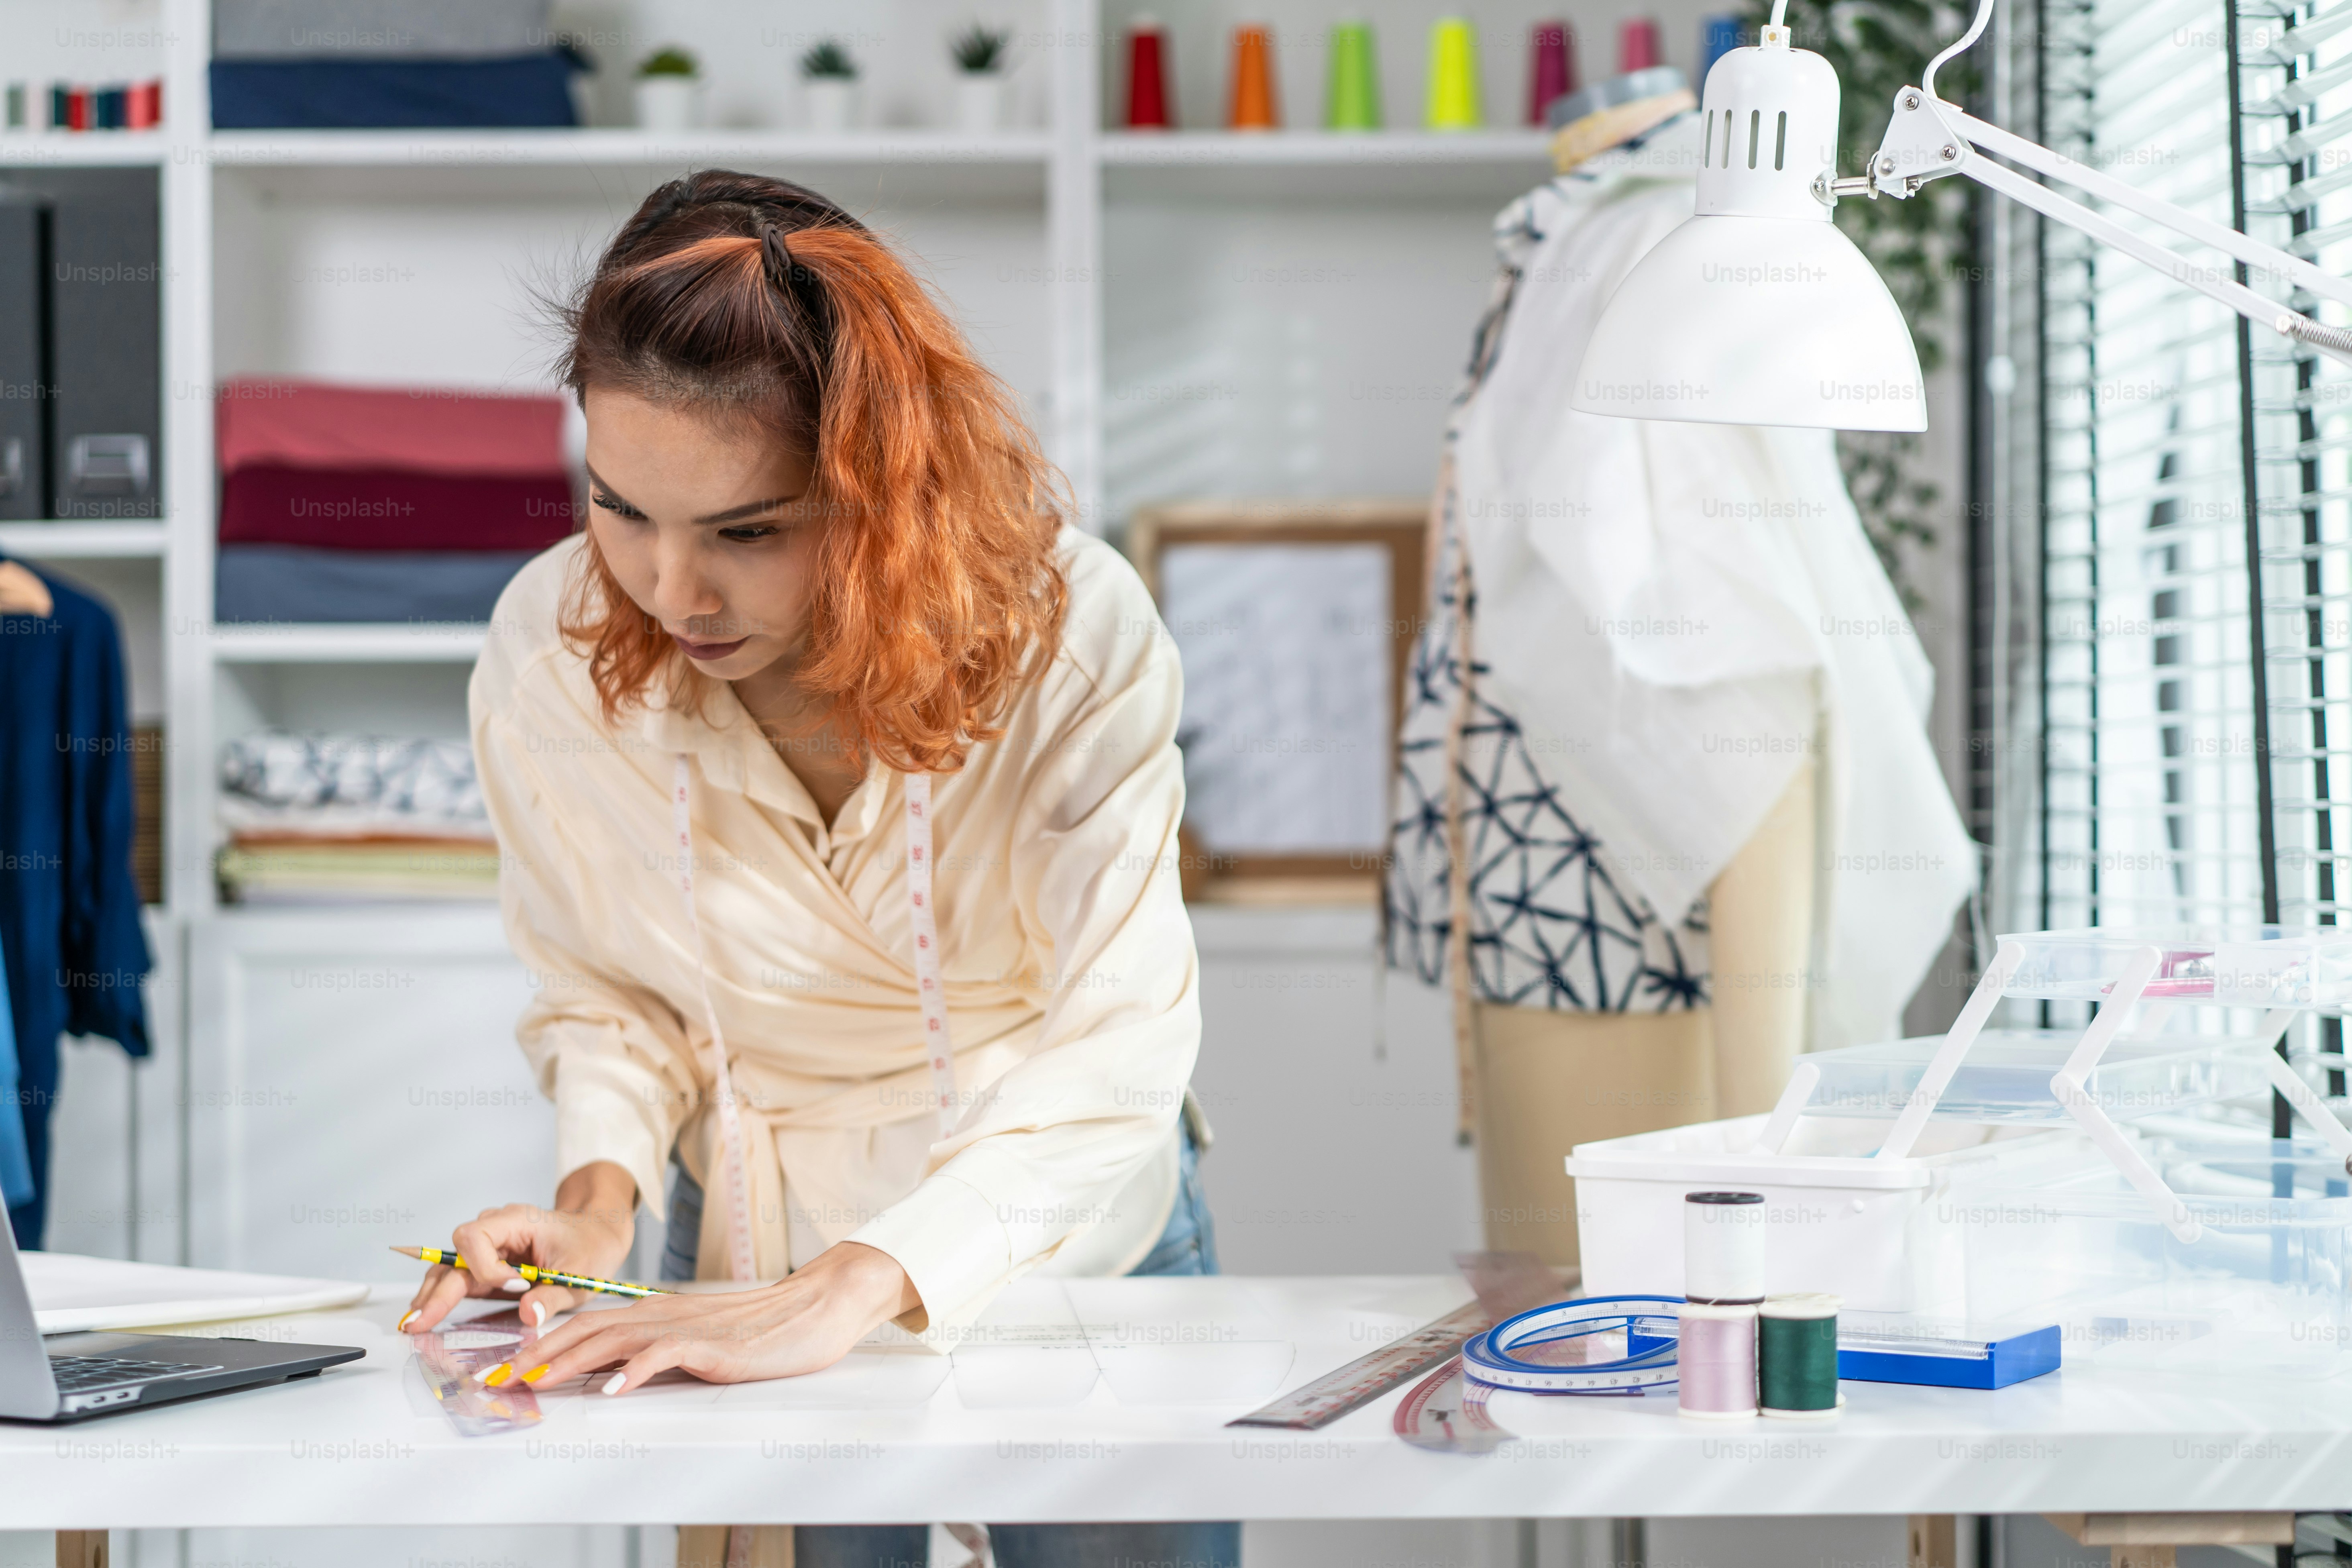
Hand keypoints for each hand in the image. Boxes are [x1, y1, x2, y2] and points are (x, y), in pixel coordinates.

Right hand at [400, 1161, 637, 1334]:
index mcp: (516, 1220)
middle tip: (418, 1322)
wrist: (596, 1236)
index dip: (486, 1267)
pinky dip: (443, 1297)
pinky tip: (427, 1315)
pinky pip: (459, 1279)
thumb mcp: (580, 1274)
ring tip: (413, 1324)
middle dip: (438, 1290)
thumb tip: (528, 1315)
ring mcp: (489, 1249)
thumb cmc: (589, 1248)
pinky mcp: (487, 1267)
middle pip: (455, 1257)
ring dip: (433, 1296)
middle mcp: (495, 1231)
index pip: (476, 1237)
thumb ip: (553, 1295)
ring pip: (450, 1269)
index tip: (515, 1286)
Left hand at [478, 1241, 920, 1392]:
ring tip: (532, 1380)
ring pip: (613, 1338)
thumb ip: (655, 1352)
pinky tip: (611, 1390)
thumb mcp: (698, 1341)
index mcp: (655, 1312)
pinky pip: (664, 1355)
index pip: (585, 1325)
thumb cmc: (761, 1329)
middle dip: (535, 1354)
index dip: (539, 1345)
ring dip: (568, 1361)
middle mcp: (662, 1313)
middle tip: (494, 1378)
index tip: (502, 1368)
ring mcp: (685, 1326)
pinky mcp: (711, 1343)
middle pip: (585, 1329)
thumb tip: (608, 1374)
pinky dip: (633, 1371)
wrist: (815, 1307)